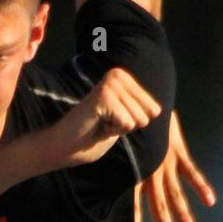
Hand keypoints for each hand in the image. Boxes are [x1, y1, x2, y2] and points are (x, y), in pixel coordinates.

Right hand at [40, 67, 161, 170]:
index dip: (132, 124)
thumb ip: (139, 111)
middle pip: (147, 114)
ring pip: (138, 119)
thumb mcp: (123, 120)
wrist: (64, 146)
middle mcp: (118, 74)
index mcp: (124, 77)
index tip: (111, 122)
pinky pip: (127, 123)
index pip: (154, 109)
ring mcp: (111, 84)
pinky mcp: (104, 96)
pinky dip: (112, 131)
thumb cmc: (92, 136)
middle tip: (103, 124)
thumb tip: (158, 110)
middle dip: (127, 127)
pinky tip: (96, 124)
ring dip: (118, 129)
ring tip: (99, 123)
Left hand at [133, 109, 214, 221]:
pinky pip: (191, 171)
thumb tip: (119, 185)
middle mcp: (151, 172)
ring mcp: (166, 162)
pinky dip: (201, 186)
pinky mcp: (178, 151)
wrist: (142, 103)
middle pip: (161, 205)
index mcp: (138, 174)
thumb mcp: (126, 152)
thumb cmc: (134, 130)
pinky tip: (210, 200)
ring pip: (176, 193)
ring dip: (184, 213)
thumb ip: (127, 168)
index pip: (137, 205)